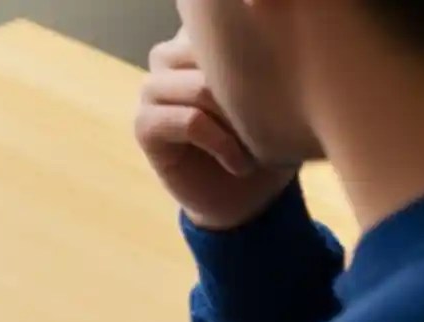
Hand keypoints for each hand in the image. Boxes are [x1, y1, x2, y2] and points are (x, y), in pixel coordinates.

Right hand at [136, 29, 297, 229]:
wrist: (245, 197)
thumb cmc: (267, 138)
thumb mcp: (280, 94)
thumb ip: (270, 59)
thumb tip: (277, 29)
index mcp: (199, 40)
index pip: (215, 22)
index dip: (246, 45)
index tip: (272, 83)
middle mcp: (169, 59)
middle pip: (208, 51)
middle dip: (245, 86)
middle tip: (267, 119)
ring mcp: (152, 91)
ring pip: (198, 86)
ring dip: (233, 117)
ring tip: (254, 143)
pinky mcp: (144, 126)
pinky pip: (188, 121)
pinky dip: (220, 142)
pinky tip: (239, 162)